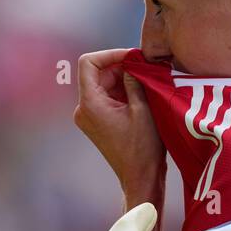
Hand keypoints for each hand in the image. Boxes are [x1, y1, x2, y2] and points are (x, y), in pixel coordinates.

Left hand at [75, 48, 165, 196]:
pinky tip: (142, 93)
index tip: (132, 56)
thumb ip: (134, 81)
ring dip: (124, 79)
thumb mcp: (143, 108)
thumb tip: (132, 61)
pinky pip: (107, 97)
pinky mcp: (97, 121)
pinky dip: (122, 91)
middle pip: (97, 73)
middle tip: (147, 66)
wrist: (140, 177)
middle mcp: (83, 108)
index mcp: (90, 104)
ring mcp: (88, 116)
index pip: (88, 63)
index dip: (110, 54)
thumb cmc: (143, 148)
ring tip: (148, 80)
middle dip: (121, 66)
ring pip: (103, 84)